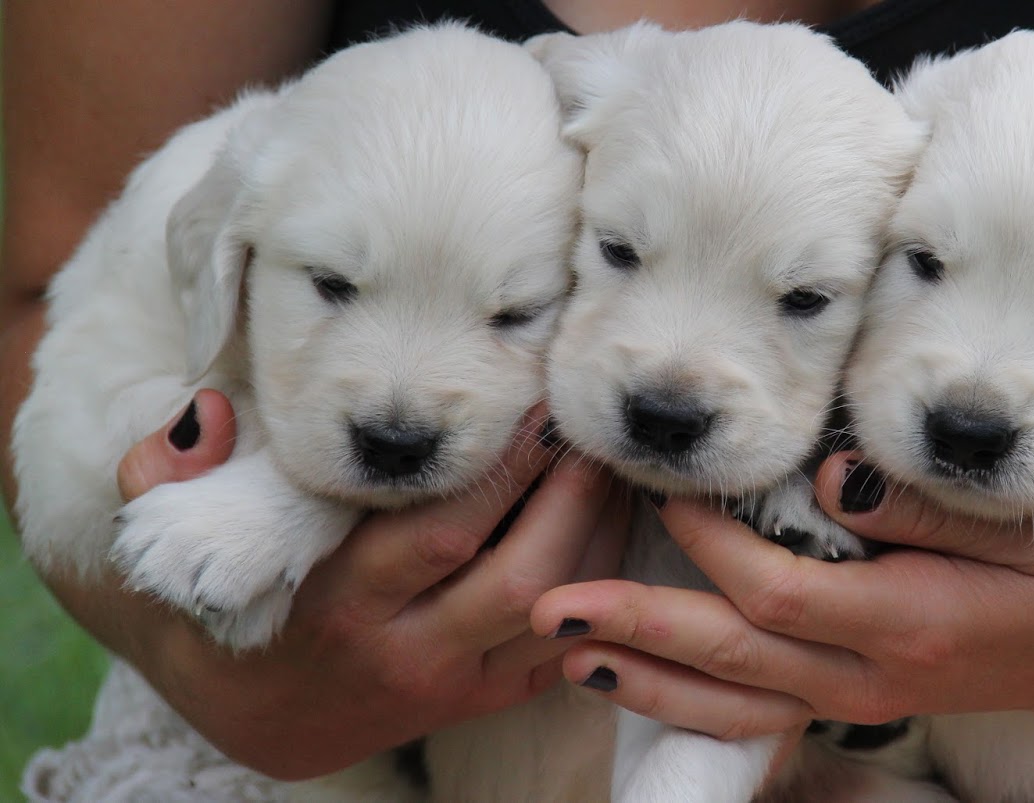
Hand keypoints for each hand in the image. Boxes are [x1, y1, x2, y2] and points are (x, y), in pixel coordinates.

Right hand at [60, 389, 628, 779]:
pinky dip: (597, 588)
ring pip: (555, 617)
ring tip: (617, 466)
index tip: (537, 401)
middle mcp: (405, 653)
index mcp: (338, 607)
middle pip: (521, 579)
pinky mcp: (482, 701)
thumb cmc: (215, 607)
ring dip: (600, 540)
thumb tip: (207, 409)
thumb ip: (163, 471)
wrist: (249, 710)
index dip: (501, 470)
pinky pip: (561, 651)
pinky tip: (612, 525)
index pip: (440, 536)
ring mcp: (451, 685)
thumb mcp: (161, 544)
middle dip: (573, 501)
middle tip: (597, 430)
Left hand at [531, 452, 1033, 740]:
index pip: (783, 592)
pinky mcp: (869, 696)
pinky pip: (768, 712)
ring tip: (570, 652)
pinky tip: (646, 679)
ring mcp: (871, 696)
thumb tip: (827, 475)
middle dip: (642, 630)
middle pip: (739, 657)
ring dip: (652, 677)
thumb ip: (923, 504)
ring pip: (742, 701)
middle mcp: (880, 674)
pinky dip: (699, 700)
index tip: (663, 492)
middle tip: (552, 604)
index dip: (712, 549)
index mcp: (916, 622)